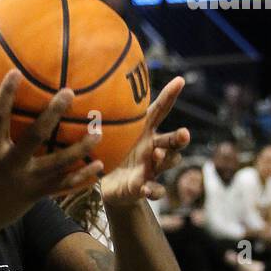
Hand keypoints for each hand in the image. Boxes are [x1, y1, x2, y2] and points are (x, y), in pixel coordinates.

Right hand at [0, 69, 103, 239]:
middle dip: (52, 115)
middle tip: (69, 93)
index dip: (7, 96)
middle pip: (35, 138)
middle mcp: (11, 167)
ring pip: (58, 165)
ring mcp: (27, 184)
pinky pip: (64, 187)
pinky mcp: (37, 196)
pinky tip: (100, 166)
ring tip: (99, 133)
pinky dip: (82, 178)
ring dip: (80, 150)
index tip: (17, 73)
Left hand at [100, 76, 189, 205]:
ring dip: (167, 159)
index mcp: (146, 131)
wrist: (111, 186)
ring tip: (158, 155)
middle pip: (172, 140)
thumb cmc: (114, 154)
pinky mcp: (145, 187)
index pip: (160, 111)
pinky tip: (147, 190)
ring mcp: (152, 168)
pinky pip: (156, 189)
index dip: (170, 96)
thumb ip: (105, 120)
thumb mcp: (109, 136)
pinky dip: (154, 190)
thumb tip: (86, 91)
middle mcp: (154, 148)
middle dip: (180, 137)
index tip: (180, 80)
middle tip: (184, 134)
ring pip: (168, 162)